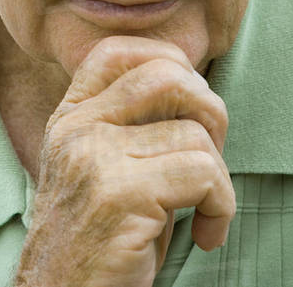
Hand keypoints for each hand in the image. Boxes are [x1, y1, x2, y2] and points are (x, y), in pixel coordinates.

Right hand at [13, 36, 234, 286]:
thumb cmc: (100, 241)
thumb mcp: (106, 171)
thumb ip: (134, 128)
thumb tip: (198, 91)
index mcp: (70, 117)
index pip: (119, 51)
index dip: (171, 64)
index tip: (191, 114)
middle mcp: (75, 128)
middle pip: (167, 75)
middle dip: (211, 114)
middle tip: (209, 162)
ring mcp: (93, 158)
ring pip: (196, 134)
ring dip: (220, 181)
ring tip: (206, 212)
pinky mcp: (119, 194)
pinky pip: (204, 176)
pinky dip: (222, 208)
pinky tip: (205, 236)